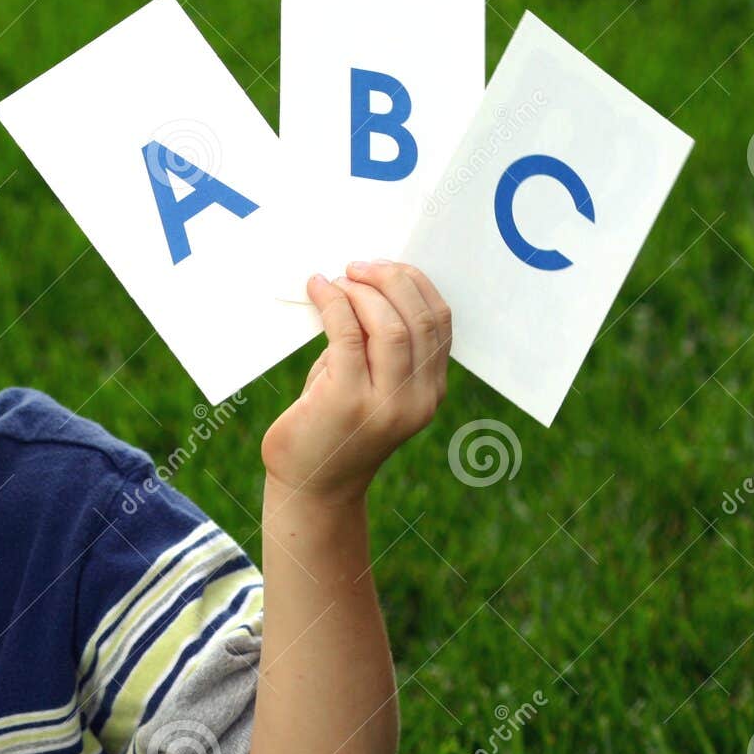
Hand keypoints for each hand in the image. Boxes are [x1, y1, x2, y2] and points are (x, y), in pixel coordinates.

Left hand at [261, 260, 451, 506]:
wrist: (313, 486)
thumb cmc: (333, 427)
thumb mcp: (368, 383)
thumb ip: (375, 344)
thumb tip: (361, 283)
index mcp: (430, 391)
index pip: (440, 324)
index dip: (415, 285)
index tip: (385, 267)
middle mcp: (417, 399)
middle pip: (419, 320)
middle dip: (390, 280)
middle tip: (357, 266)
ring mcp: (385, 404)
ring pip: (389, 326)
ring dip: (362, 291)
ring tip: (338, 279)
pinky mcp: (346, 401)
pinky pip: (346, 336)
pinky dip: (333, 304)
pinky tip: (319, 290)